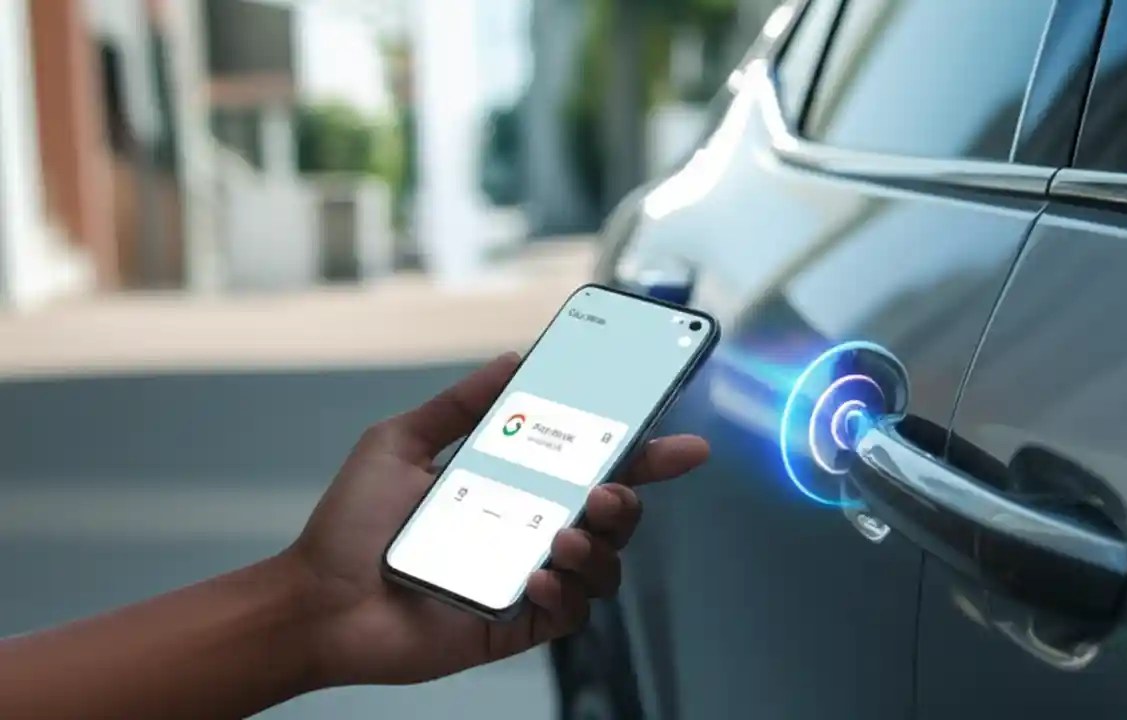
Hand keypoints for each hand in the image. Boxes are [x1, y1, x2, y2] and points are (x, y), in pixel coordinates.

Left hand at [284, 353, 708, 686]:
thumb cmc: (353, 526)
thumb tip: (513, 359)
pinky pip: (569, 611)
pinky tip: (539, 574)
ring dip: (600, 546)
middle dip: (630, 499)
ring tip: (565, 534)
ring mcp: (528, 578)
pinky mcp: (516, 623)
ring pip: (604, 566)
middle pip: (613, 515)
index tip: (680, 440)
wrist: (318, 600)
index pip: (591, 465)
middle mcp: (532, 530)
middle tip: (609, 489)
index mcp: (515, 484)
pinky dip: (566, 591)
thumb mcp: (400, 443)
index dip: (643, 453)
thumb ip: (459, 404)